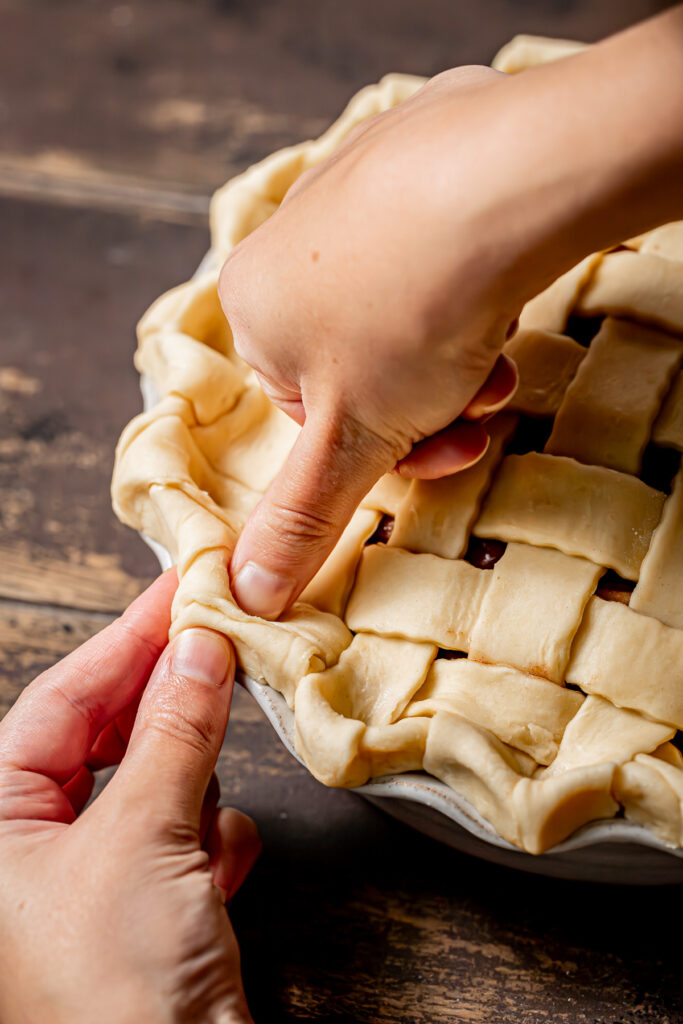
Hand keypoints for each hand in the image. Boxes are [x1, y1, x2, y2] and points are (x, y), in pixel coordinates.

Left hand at [0, 571, 259, 1023]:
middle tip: (222, 640)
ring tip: (221, 765)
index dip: (125, 637)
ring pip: (151, 783)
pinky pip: (180, 837)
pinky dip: (209, 836)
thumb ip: (174, 733)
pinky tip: (222, 859)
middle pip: (105, 736)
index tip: (180, 587)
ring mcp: (90, 882)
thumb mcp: (142, 840)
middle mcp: (31, 850)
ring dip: (194, 774)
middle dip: (167, 699)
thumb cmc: (112, 997)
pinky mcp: (145, 913)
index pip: (60, 699)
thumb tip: (199, 648)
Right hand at [219, 8, 682, 621]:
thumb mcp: (350, 440)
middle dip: (427, 410)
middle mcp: (290, 242)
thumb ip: (298, 520)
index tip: (428, 454)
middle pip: (363, 366)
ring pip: (407, 316)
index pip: (310, 410)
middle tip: (475, 416)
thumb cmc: (404, 314)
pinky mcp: (416, 159)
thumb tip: (246, 599)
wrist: (499, 179)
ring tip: (496, 364)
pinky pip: (438, 254)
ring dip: (457, 363)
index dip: (375, 447)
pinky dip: (472, 295)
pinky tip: (501, 298)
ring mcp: (354, 192)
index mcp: (253, 307)